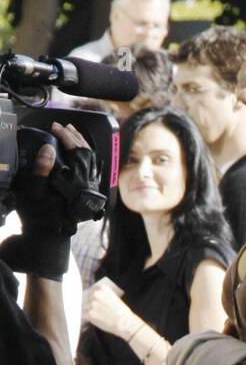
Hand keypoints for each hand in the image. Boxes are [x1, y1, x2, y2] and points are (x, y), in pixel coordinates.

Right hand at [0, 121, 100, 279]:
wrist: (47, 237)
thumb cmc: (37, 215)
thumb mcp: (33, 192)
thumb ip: (40, 169)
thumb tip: (48, 147)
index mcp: (75, 184)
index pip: (75, 153)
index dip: (65, 137)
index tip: (55, 127)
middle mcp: (86, 187)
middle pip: (87, 155)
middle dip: (75, 138)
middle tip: (63, 127)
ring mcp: (90, 191)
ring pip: (92, 163)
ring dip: (82, 145)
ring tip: (72, 133)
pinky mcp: (89, 195)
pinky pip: (93, 172)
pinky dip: (88, 158)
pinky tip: (83, 151)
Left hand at [82, 279, 137, 338]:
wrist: (125, 323)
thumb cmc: (122, 312)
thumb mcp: (114, 298)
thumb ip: (104, 296)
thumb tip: (94, 298)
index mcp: (102, 288)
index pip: (92, 289)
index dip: (92, 295)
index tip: (93, 299)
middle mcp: (95, 294)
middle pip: (86, 297)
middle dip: (89, 303)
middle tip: (96, 310)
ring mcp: (91, 304)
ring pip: (84, 306)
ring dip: (88, 310)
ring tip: (96, 315)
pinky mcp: (89, 314)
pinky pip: (83, 314)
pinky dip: (87, 317)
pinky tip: (93, 319)